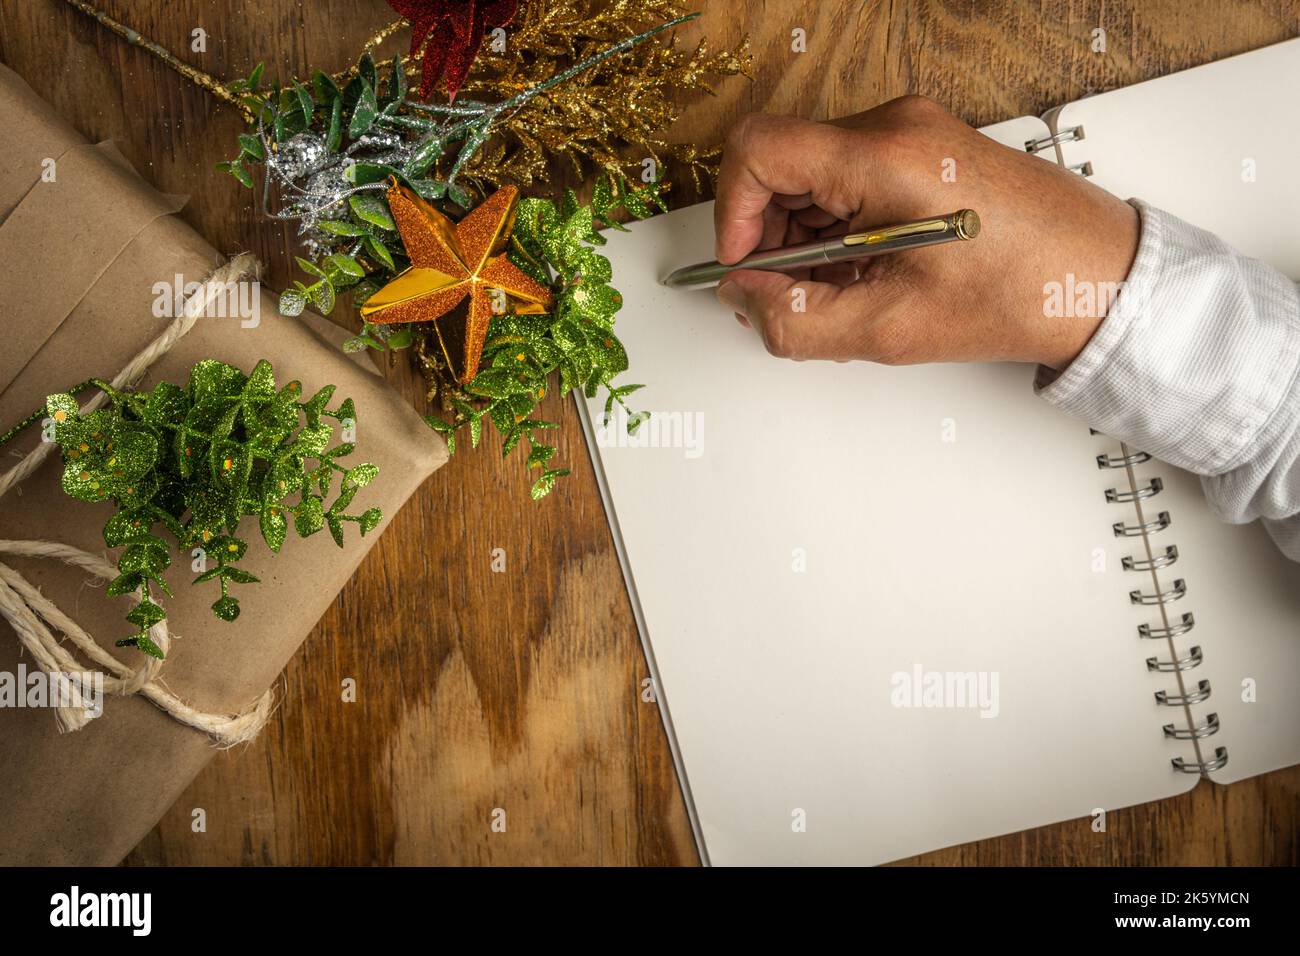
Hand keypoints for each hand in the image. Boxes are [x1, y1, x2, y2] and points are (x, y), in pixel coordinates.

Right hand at [712, 96, 1139, 369]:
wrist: (1100, 278)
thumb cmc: (1022, 292)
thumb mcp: (891, 328)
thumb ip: (795, 320)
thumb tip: (744, 297)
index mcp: (883, 156)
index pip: (757, 150)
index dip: (732, 214)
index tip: (743, 264)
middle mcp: (895, 126)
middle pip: (781, 162)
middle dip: (769, 234)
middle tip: (791, 291)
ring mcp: (912, 131)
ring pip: (812, 173)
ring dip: (804, 235)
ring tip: (840, 289)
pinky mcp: (923, 147)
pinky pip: (848, 178)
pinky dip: (837, 226)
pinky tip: (864, 271)